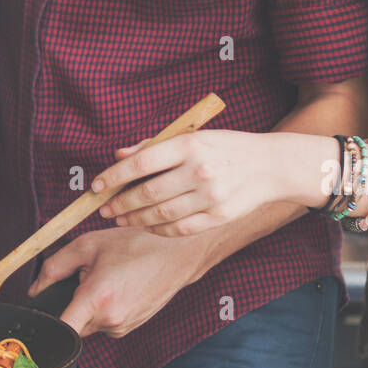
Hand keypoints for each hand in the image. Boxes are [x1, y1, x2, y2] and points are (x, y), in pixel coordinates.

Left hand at [28, 227, 212, 337]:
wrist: (178, 254)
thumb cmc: (136, 245)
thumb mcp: (89, 245)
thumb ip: (54, 266)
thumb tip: (35, 289)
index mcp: (96, 299)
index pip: (62, 332)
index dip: (47, 329)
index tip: (41, 321)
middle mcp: (110, 320)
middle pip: (72, 325)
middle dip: (72, 304)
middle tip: (89, 278)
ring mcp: (122, 327)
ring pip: (88, 324)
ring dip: (90, 306)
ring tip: (109, 280)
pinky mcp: (129, 328)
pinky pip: (104, 323)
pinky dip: (104, 309)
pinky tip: (119, 288)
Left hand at [92, 130, 330, 236]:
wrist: (271, 165)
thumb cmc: (224, 148)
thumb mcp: (193, 137)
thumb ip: (154, 146)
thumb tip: (118, 155)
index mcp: (190, 145)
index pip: (141, 163)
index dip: (114, 177)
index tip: (97, 186)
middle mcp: (199, 171)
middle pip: (147, 193)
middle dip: (119, 203)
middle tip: (104, 208)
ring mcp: (210, 196)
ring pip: (160, 215)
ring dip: (133, 219)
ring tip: (120, 218)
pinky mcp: (218, 217)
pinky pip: (178, 229)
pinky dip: (157, 229)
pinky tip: (145, 225)